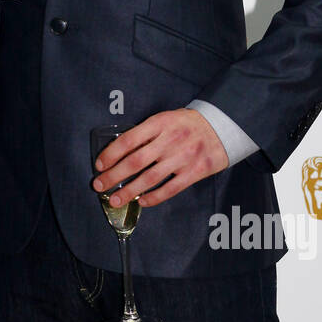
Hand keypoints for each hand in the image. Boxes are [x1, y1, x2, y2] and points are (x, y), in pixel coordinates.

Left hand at [92, 108, 227, 208]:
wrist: (222, 127)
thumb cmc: (187, 124)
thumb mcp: (166, 119)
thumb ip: (146, 133)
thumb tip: (119, 152)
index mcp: (159, 123)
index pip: (128, 140)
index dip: (111, 154)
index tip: (99, 165)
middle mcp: (170, 140)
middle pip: (135, 161)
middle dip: (113, 175)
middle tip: (99, 186)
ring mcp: (183, 157)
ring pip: (150, 178)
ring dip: (129, 191)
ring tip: (115, 200)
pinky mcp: (195, 172)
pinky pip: (170, 189)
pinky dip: (154, 197)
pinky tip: (141, 202)